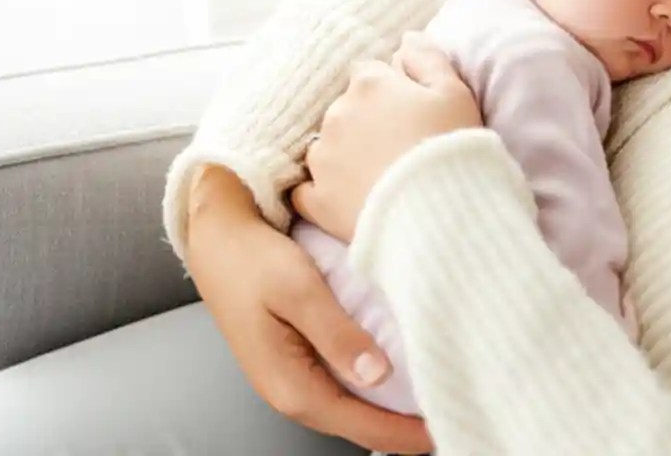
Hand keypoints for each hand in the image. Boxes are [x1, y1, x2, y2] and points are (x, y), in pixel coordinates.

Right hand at [185, 164, 432, 453]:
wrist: (216, 238)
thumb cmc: (253, 258)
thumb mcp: (299, 290)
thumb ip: (337, 334)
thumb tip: (378, 375)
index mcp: (290, 384)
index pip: (361, 424)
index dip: (406, 433)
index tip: (448, 426)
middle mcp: (291, 392)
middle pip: (359, 424)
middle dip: (405, 429)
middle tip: (455, 414)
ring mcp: (294, 378)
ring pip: (353, 408)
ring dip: (392, 411)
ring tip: (437, 401)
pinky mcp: (298, 360)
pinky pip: (344, 387)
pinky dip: (375, 390)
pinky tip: (403, 377)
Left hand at [292, 32, 481, 242]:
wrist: (440, 210)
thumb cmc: (452, 146)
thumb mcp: (455, 92)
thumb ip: (428, 59)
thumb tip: (407, 38)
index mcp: (370, 85)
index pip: (368, 73)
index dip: (390, 90)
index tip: (408, 110)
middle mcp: (337, 114)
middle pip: (345, 109)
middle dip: (365, 121)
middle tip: (399, 146)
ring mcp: (323, 158)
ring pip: (325, 146)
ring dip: (344, 154)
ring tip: (377, 175)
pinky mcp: (317, 200)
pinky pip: (307, 191)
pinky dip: (323, 191)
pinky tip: (345, 198)